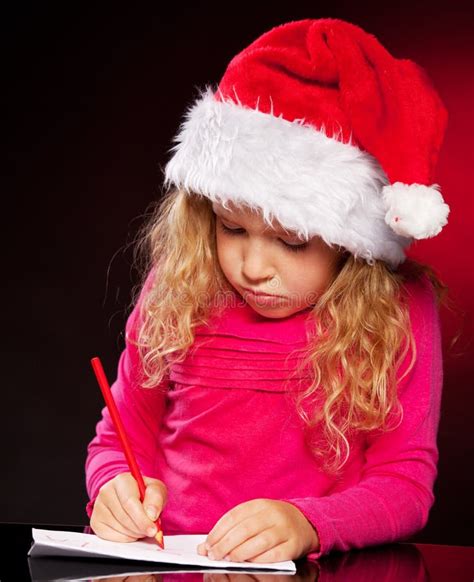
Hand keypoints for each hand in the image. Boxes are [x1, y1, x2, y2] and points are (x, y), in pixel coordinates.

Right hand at [90, 472, 167, 541]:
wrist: (133, 497)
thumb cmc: (145, 493)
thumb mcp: (157, 490)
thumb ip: (156, 499)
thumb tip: (151, 514)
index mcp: (122, 480)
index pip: (129, 502)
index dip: (142, 518)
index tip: (153, 529)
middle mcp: (106, 491)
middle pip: (124, 517)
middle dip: (140, 527)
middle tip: (151, 530)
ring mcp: (98, 507)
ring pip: (119, 528)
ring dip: (135, 533)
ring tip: (141, 525)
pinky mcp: (95, 522)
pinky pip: (112, 537)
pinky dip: (126, 538)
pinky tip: (130, 529)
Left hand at [196, 498, 319, 562]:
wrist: (305, 523)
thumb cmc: (272, 522)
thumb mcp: (255, 517)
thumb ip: (233, 529)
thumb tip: (207, 546)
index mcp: (260, 504)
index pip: (234, 516)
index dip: (218, 531)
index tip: (206, 545)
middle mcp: (273, 514)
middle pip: (245, 529)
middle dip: (225, 544)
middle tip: (213, 555)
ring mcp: (285, 528)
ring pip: (260, 541)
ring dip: (240, 553)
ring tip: (228, 559)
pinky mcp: (294, 544)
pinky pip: (275, 554)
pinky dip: (259, 560)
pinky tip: (248, 563)